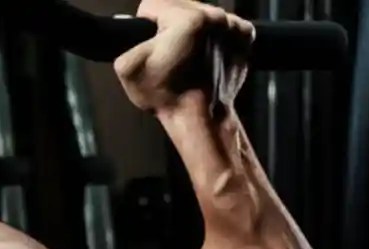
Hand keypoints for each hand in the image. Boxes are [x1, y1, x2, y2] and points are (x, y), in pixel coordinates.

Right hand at [115, 0, 254, 114]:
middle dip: (170, 25)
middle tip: (168, 52)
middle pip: (180, 5)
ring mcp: (232, 25)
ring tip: (187, 56)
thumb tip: (130, 27)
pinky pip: (223, 25)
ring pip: (202, 14)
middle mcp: (214, 16)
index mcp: (185, 19)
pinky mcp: (245, 36)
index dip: (145, 24)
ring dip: (192, 29)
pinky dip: (212, 37)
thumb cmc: (168, 95)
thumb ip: (123, 38)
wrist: (202, 116)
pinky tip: (204, 55)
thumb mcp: (126, 68)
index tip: (150, 43)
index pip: (153, 3)